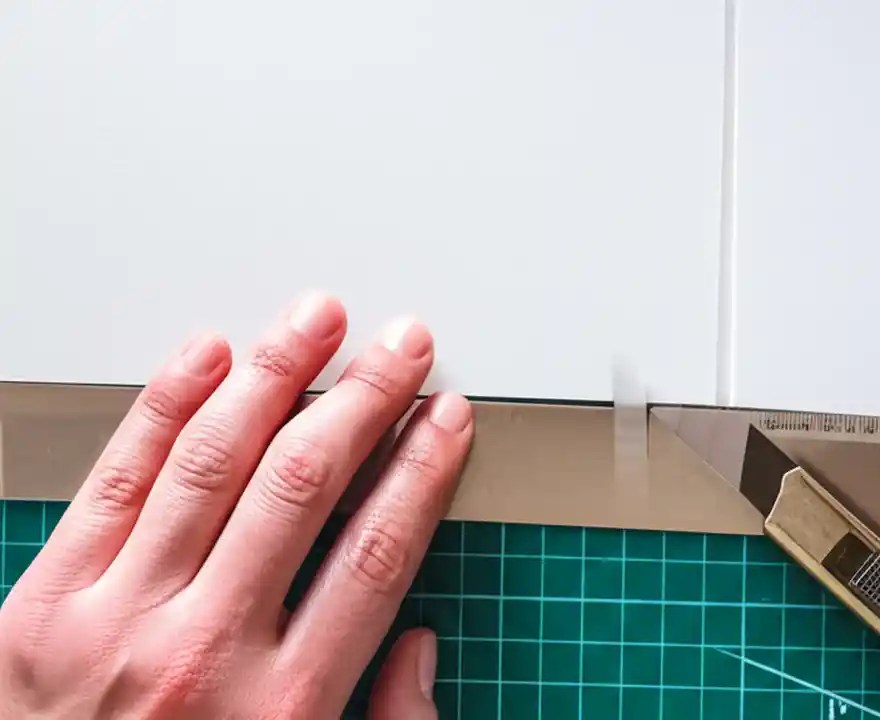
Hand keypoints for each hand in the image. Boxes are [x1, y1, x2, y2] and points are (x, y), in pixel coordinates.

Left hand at [0, 292, 473, 718]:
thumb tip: (417, 648)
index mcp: (282, 711)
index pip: (376, 553)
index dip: (421, 471)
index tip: (445, 420)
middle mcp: (201, 655)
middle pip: (304, 487)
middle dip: (365, 399)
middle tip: (401, 347)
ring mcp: (113, 622)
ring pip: (212, 463)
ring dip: (275, 376)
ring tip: (315, 321)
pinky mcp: (40, 607)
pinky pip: (113, 481)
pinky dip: (163, 408)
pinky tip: (207, 358)